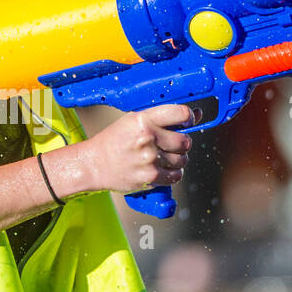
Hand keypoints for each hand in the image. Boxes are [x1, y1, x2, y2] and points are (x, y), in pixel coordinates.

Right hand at [82, 103, 197, 193]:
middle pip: (185, 141)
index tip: (187, 122)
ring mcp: (149, 159)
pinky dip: (173, 173)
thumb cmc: (115, 140)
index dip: (189, 118)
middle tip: (171, 144)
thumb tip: (198, 114)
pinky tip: (162, 169)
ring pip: (183, 160)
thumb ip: (163, 117)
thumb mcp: (133, 121)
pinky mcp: (150, 178)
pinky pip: (176, 176)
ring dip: (178, 160)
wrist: (94, 164)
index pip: (181, 114)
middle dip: (182, 143)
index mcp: (143, 120)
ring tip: (163, 158)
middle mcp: (147, 138)